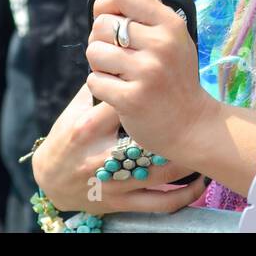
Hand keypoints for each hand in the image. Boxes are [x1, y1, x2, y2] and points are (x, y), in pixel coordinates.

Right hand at [31, 82, 205, 214]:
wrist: (49, 182)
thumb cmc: (66, 139)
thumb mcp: (75, 111)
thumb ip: (101, 84)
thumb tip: (126, 52)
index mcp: (89, 128)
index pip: (127, 101)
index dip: (151, 90)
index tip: (172, 78)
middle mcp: (102, 156)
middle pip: (150, 139)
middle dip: (177, 128)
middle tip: (199, 115)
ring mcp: (114, 182)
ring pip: (162, 173)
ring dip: (188, 161)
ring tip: (207, 147)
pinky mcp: (122, 202)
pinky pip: (160, 203)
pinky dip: (184, 195)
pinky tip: (201, 182)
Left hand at [86, 0, 215, 161]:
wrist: (191, 124)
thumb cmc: (177, 76)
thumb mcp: (173, 36)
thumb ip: (152, 3)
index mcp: (170, 23)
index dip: (105, 5)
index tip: (108, 19)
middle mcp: (161, 44)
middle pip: (101, 25)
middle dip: (101, 41)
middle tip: (119, 56)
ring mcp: (147, 72)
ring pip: (94, 53)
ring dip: (99, 65)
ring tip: (119, 74)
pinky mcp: (131, 98)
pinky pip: (94, 81)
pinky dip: (101, 87)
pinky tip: (119, 92)